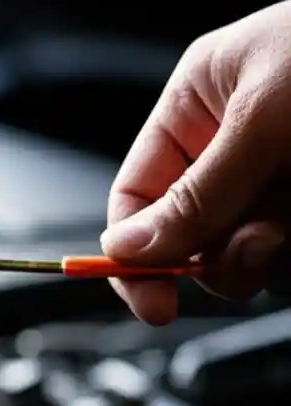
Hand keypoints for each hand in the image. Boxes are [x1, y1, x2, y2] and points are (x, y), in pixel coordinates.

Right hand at [103, 0, 290, 324]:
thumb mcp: (265, 122)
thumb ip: (197, 194)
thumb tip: (130, 248)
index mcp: (201, 104)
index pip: (138, 192)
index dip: (134, 250)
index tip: (152, 301)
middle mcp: (238, 142)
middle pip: (192, 232)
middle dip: (219, 254)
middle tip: (256, 253)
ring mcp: (287, 173)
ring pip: (251, 249)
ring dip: (272, 252)